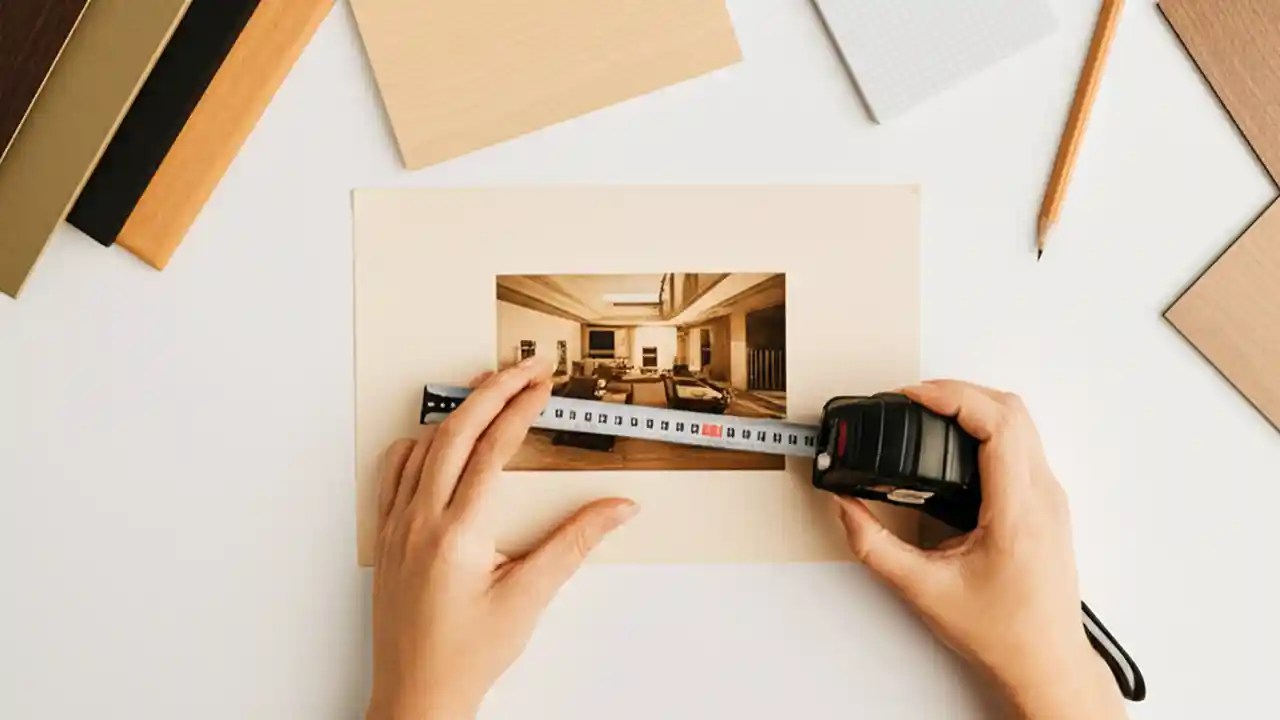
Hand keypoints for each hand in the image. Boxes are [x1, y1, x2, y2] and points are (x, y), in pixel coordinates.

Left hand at [366, 358, 638, 719]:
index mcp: (458, 534)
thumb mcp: (530, 599)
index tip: (542, 386)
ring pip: (422, 446)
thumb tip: (617, 509)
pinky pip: (395, 473)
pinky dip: (418, 444)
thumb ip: (574, 544)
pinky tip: (434, 439)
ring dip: (457, 412)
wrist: (417, 695)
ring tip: (487, 390)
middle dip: (492, 390)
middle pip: (455, 431)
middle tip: (523, 369)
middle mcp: (421, 521)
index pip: (493, 450)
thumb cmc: (467, 655)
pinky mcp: (388, 538)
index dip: (521, 410)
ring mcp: (398, 527)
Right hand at [832, 380, 1125, 719]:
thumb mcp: (923, 589)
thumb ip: (873, 546)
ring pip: (1022, 422)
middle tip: (915, 398)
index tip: (913, 395)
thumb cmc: (1002, 633)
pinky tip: (958, 439)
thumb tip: (845, 508)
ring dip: (976, 405)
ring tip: (931, 411)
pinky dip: (989, 427)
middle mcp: (1042, 495)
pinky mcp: (1047, 503)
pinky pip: (1024, 443)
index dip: (952, 397)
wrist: (1046, 662)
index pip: (998, 424)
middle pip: (1012, 409)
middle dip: (959, 391)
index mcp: (1017, 510)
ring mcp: (1050, 497)